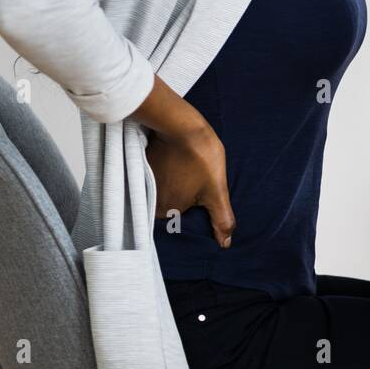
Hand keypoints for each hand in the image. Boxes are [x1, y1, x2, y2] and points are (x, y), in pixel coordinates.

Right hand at [145, 122, 235, 248]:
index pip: (178, 221)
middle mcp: (149, 200)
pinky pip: (156, 176)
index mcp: (164, 211)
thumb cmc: (202, 158)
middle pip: (170, 205)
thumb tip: (226, 244)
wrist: (183, 124)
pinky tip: (178, 163)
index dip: (190, 212)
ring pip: (163, 190)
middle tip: (195, 181)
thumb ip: (221, 219)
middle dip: (183, 198)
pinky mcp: (143, 165)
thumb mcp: (217, 190)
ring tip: (188, 171)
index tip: (199, 198)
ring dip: (175, 184)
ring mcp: (144, 182)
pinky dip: (166, 172)